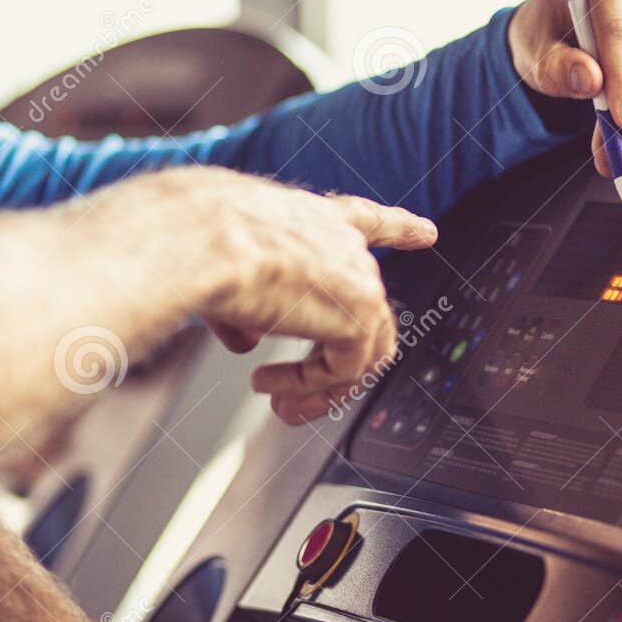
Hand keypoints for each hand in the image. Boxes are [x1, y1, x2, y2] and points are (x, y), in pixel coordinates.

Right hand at [143, 167, 434, 424]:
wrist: (198, 240)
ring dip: (317, 385)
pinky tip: (270, 389)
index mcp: (313, 217)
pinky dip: (308, 387)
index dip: (398, 228)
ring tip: (278, 403)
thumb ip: (245, 306)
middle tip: (284, 396)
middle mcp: (342, 242)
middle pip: (363, 312)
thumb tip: (245, 341)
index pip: (365, 220)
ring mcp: (358, 278)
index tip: (426, 233)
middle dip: (327, 364)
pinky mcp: (358, 315)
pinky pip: (345, 370)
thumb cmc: (196, 239)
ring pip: (361, 350)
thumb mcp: (224, 270)